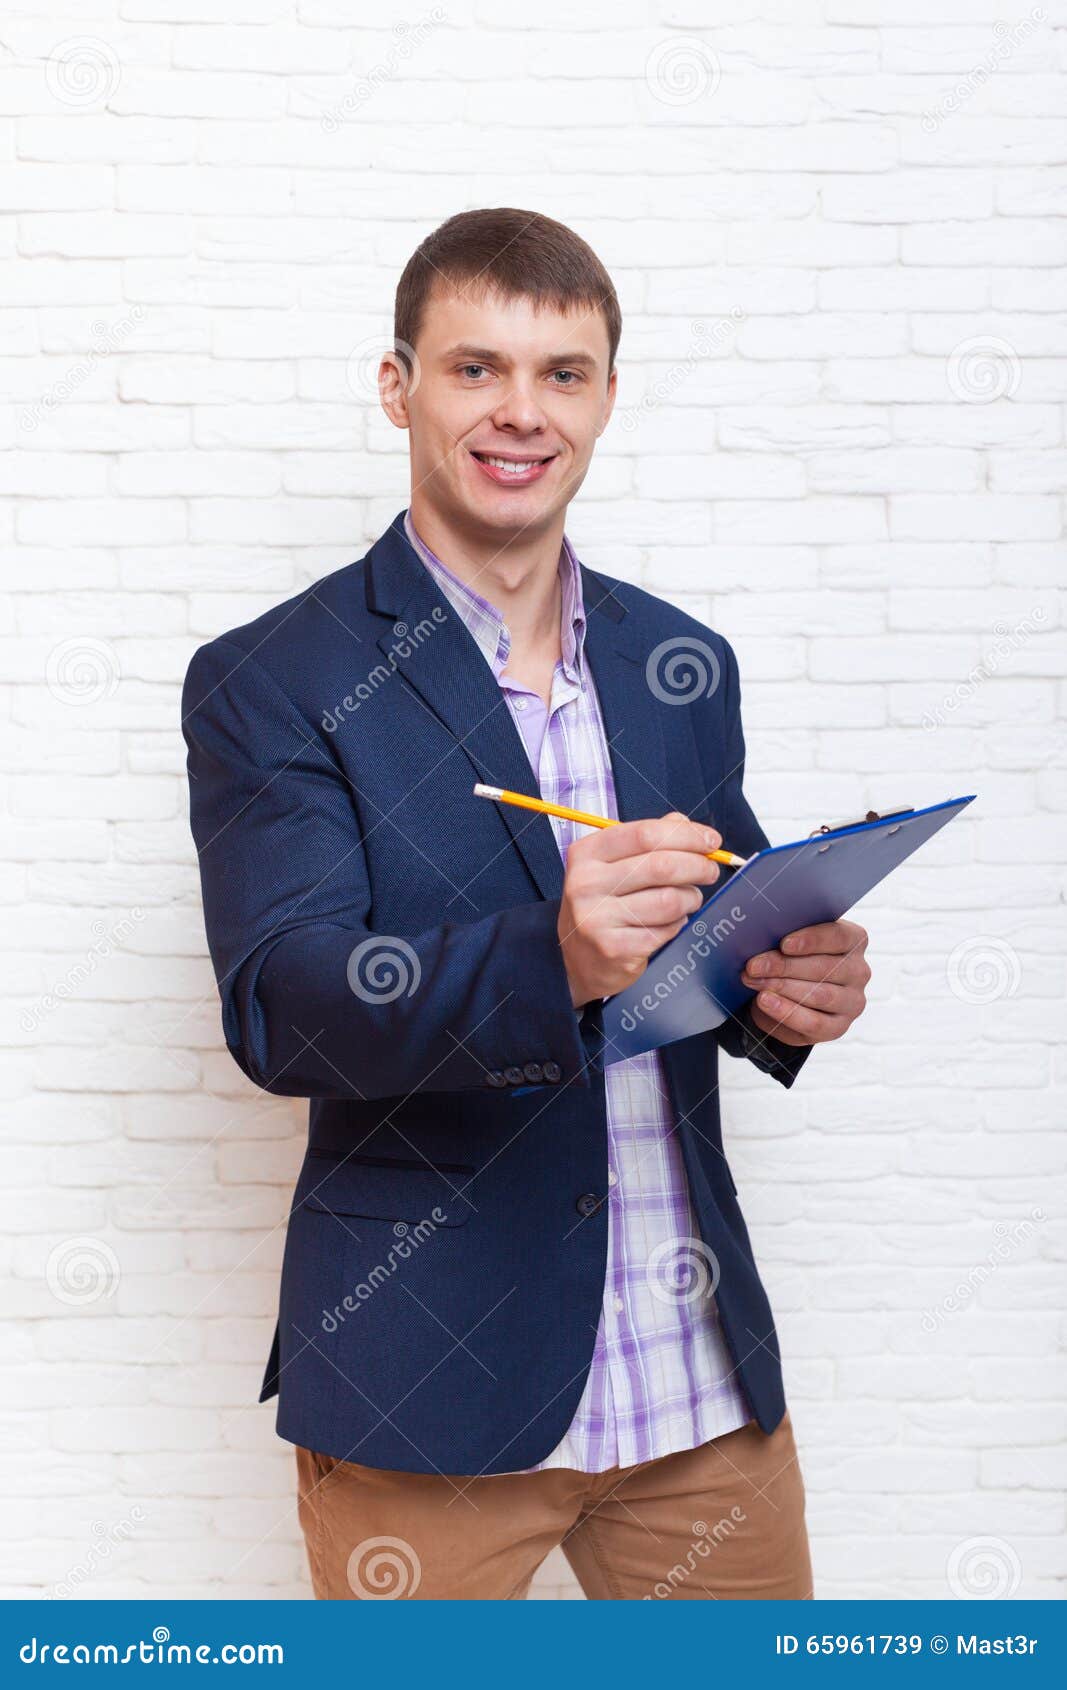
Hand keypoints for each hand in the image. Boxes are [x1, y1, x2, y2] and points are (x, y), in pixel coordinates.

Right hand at [558, 811, 721, 1007]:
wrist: (580, 958)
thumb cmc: (604, 904)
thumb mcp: (614, 865)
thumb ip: (648, 840)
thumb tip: (684, 824)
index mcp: (586, 853)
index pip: (645, 834)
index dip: (686, 835)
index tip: (711, 841)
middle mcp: (586, 883)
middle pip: (661, 865)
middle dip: (698, 866)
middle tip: (711, 871)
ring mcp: (596, 917)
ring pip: (669, 900)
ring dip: (690, 899)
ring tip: (688, 900)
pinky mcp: (613, 947)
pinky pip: (665, 930)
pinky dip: (676, 925)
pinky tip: (667, 923)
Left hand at [740, 920, 869, 1047]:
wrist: (787, 997)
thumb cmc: (791, 960)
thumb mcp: (791, 945)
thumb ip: (784, 939)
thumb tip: (760, 938)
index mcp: (853, 940)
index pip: (838, 936)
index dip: (811, 939)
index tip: (784, 944)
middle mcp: (858, 971)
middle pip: (824, 967)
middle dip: (784, 966)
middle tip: (753, 966)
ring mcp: (852, 1001)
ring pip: (820, 995)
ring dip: (782, 988)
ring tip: (754, 983)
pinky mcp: (839, 1026)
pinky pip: (814, 1022)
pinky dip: (786, 1012)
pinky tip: (765, 1002)